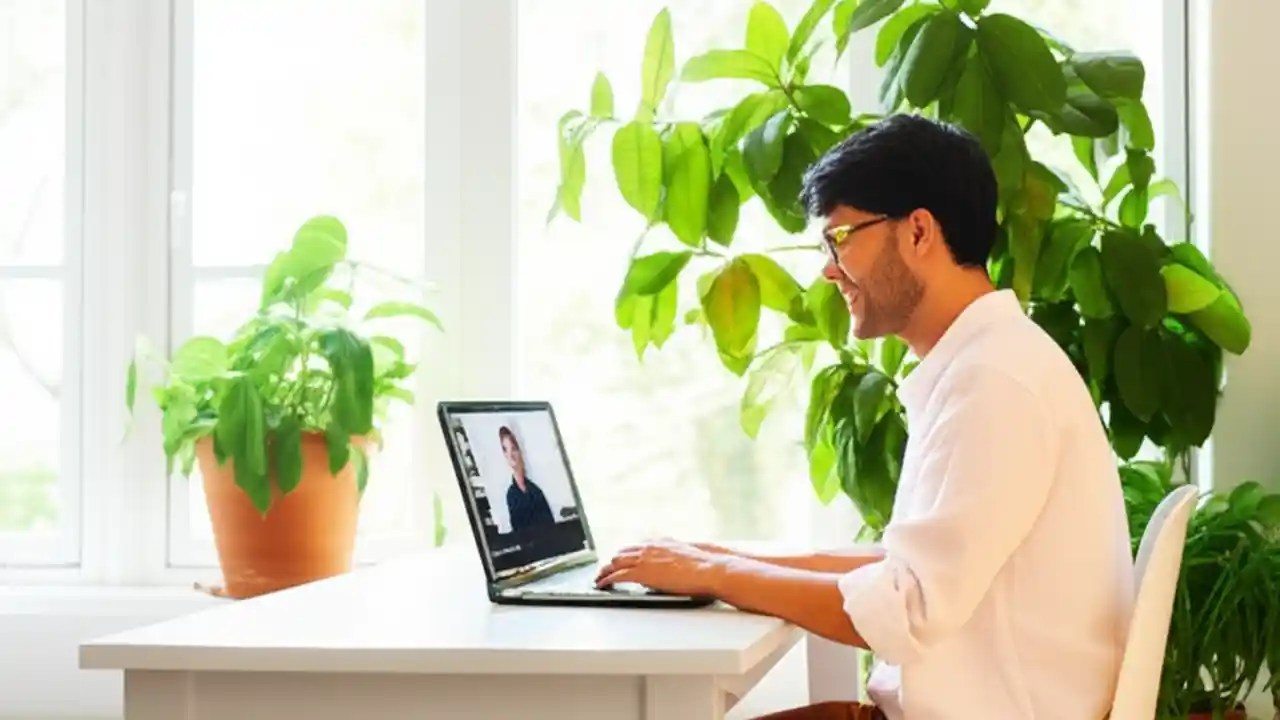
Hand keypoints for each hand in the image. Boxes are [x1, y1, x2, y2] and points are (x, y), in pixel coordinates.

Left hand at [595, 539, 727, 596]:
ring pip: (615, 561)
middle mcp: (649, 546)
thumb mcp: (689, 554)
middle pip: (622, 551)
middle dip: (613, 561)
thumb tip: (676, 563)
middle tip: (606, 569)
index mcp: (661, 541)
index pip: (635, 545)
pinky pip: (617, 575)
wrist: (710, 569)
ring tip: (599, 577)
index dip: (626, 553)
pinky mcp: (641, 572)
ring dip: (606, 570)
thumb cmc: (706, 565)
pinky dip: (606, 579)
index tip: (621, 558)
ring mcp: (644, 558)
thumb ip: (677, 556)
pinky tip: (602, 584)